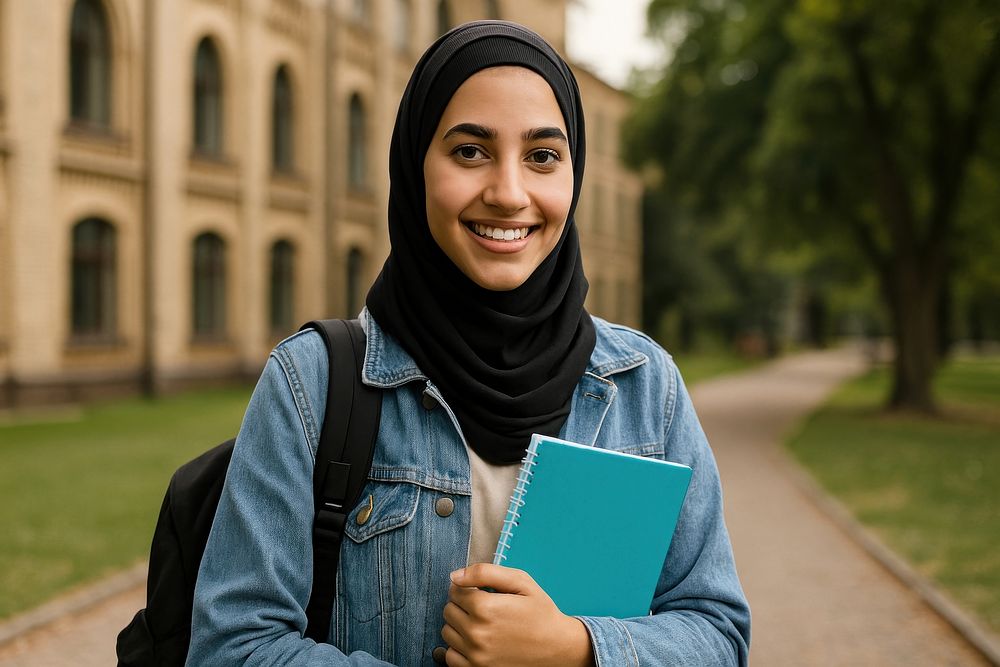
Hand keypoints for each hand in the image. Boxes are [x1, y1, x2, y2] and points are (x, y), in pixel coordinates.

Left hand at [440, 563, 594, 666]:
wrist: (558, 648)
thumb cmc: (540, 612)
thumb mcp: (520, 581)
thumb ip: (485, 573)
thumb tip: (455, 576)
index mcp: (486, 608)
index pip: (455, 590)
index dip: (466, 588)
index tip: (480, 592)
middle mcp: (477, 633)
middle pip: (449, 610)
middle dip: (462, 604)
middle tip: (482, 607)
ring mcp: (476, 655)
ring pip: (447, 631)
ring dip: (459, 625)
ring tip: (481, 623)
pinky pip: (451, 655)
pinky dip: (459, 647)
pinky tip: (476, 641)